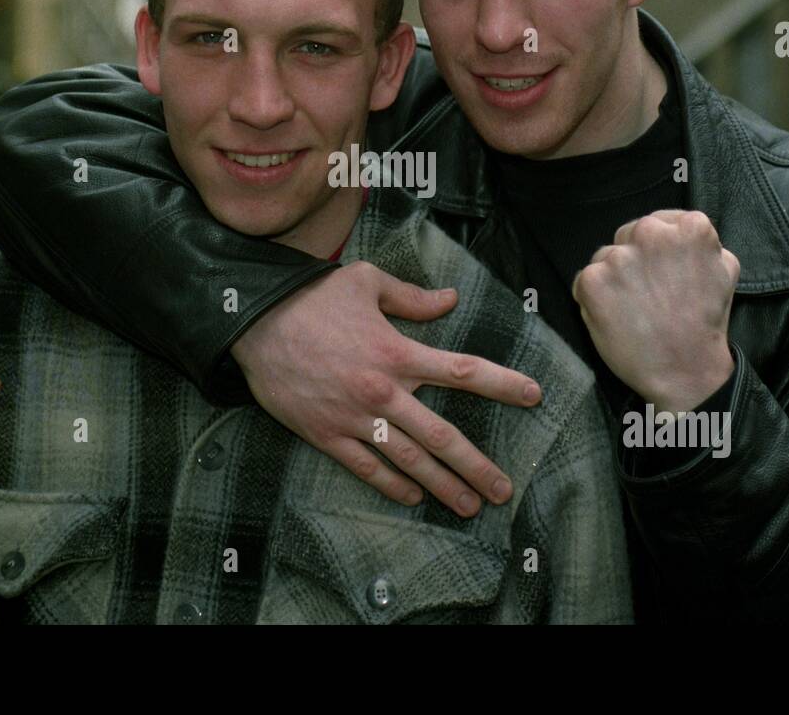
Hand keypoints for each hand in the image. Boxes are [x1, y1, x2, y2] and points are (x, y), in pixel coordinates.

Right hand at [233, 261, 541, 516]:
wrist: (253, 322)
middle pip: (441, 436)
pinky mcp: (326, 434)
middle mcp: (382, 391)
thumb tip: (451, 299)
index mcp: (398, 352)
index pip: (462, 371)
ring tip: (468, 506)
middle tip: (503, 491)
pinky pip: (365, 467)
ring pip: (407, 461)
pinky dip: (391, 485)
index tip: (534, 396)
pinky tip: (413, 498)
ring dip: (441, 487)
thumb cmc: (312, 296)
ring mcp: (354, 418)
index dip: (502, 384)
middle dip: (476, 466)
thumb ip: (413, 297)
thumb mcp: (366, 282)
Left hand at [572, 210, 737, 412]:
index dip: (662, 250)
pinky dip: (594, 296)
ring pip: (606, 256)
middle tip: (649, 292)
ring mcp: (618, 257)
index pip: (663, 222)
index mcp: (688, 228)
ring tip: (634, 307)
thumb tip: (683, 230)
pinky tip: (615, 315)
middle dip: (636, 258)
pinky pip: (585, 279)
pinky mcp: (592, 280)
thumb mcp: (726, 269)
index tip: (667, 272)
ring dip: (614, 277)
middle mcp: (650, 233)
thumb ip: (704, 242)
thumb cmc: (706, 323)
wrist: (684, 370)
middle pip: (630, 234)